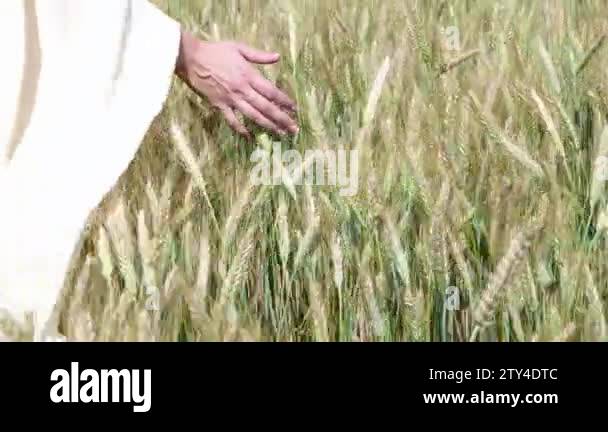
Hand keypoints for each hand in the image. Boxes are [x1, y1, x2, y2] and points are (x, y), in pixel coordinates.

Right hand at [175, 30, 297, 137]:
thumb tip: (278, 57)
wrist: (191, 58)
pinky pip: (232, 121)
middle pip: (266, 107)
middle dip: (282, 118)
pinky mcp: (219, 105)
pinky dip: (241, 130)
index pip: (271, 91)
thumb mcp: (239, 48)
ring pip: (253, 116)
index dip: (284, 101)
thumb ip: (259, 55)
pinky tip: (250, 137)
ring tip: (280, 133)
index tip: (295, 109)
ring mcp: (231, 99)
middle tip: (294, 129)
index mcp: (249, 75)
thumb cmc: (216, 51)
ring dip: (268, 126)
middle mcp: (242, 89)